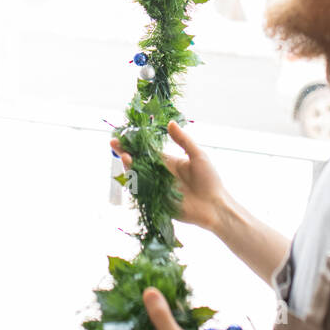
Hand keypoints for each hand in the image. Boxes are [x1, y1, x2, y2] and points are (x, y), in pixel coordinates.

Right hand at [110, 120, 226, 231]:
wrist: (215, 206)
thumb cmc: (209, 180)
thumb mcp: (197, 156)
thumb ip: (183, 140)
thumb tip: (170, 123)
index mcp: (167, 163)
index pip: (146, 151)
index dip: (134, 144)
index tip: (122, 136)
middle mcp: (159, 174)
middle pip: (137, 163)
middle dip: (124, 153)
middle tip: (114, 144)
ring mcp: (156, 188)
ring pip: (137, 177)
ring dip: (129, 167)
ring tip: (126, 157)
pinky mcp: (156, 202)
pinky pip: (141, 193)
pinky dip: (135, 184)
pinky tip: (133, 175)